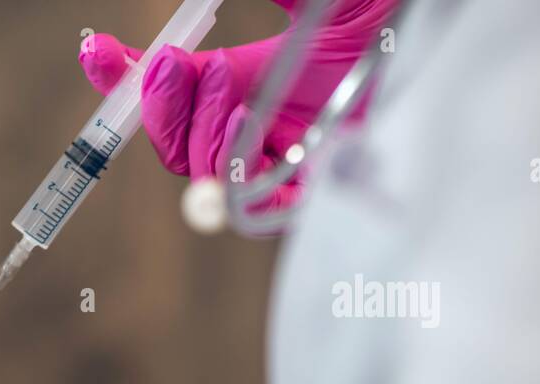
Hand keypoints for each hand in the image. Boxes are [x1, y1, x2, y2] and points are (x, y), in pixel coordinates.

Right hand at [78, 0, 396, 210]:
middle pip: (174, 144)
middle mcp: (254, 129)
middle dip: (157, 107)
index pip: (168, 95)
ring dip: (193, 129)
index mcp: (244, 84)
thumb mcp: (307, 6)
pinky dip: (231, 172)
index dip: (125, 81)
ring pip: (199, 173)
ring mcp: (277, 166)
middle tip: (166, 64)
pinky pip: (247, 207)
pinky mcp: (307, 198)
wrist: (442, 51)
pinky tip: (243, 127)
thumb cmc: (381, 25)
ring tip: (214, 80)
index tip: (97, 54)